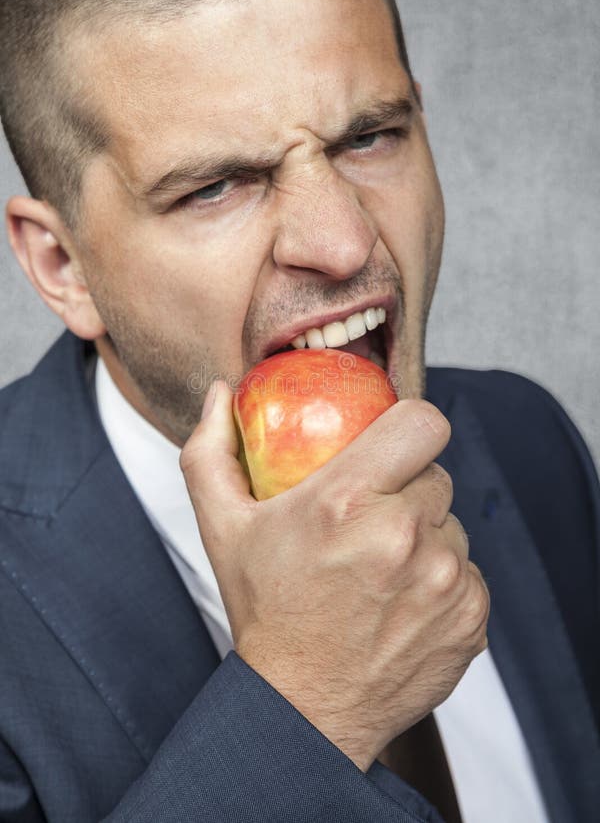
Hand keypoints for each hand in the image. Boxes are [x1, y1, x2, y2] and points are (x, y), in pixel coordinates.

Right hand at [180, 380, 488, 771]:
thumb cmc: (263, 610)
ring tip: (381, 568)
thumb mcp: (221, 527)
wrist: (302, 708)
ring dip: (426, 537)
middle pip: (436, 475)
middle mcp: (404, 537)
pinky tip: (400, 604)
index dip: (409, 425)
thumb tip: (221, 393)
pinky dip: (441, 582)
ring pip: (453, 526)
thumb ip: (212, 451)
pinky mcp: (470, 618)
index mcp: (347, 501)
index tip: (390, 444)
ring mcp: (444, 582)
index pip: (422, 421)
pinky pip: (468, 573)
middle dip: (408, 488)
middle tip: (371, 519)